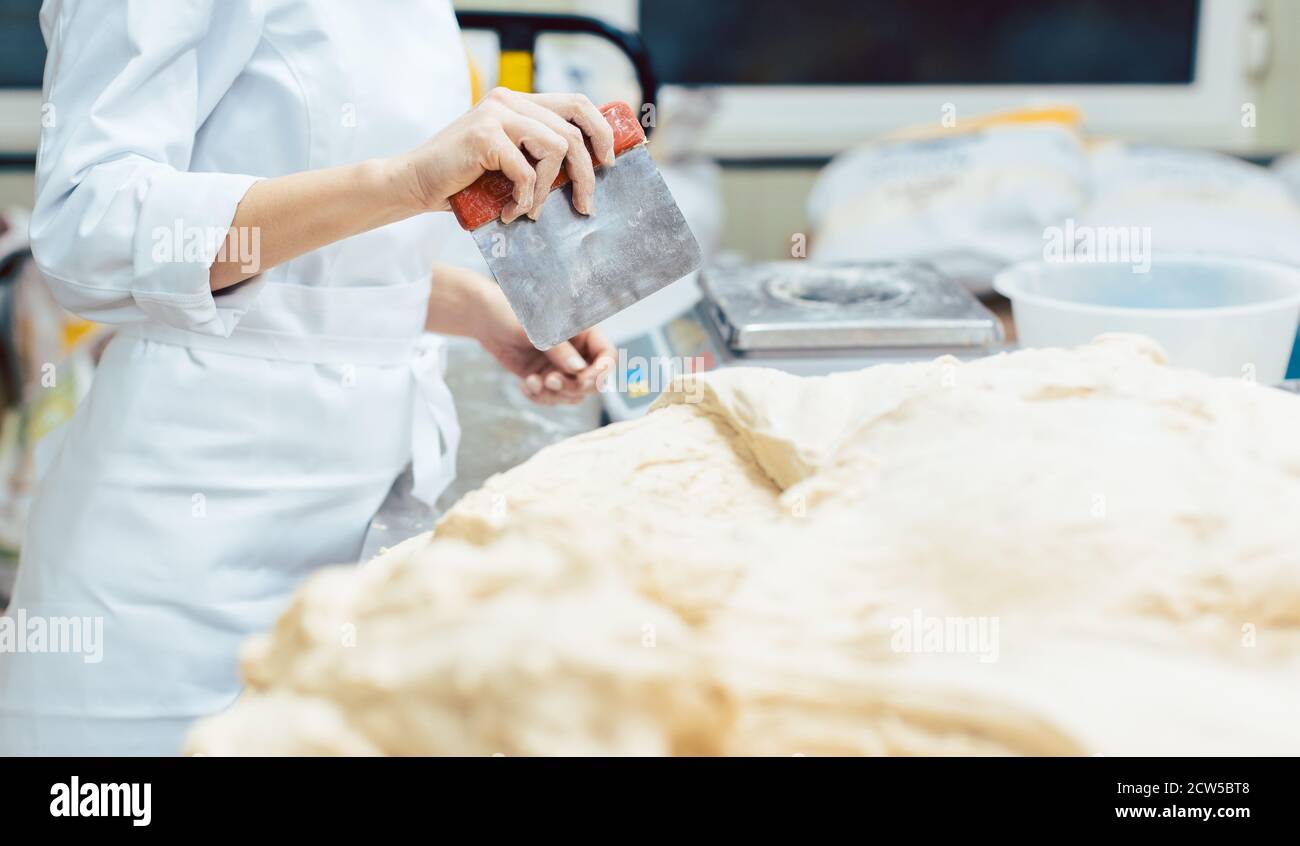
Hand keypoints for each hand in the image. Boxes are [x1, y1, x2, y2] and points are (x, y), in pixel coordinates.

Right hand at [388, 88, 616, 223]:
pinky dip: (523, 198)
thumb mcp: (508, 164)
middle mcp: (509, 101)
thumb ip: (536, 157)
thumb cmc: (463, 182)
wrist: (414, 184)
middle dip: (586, 174)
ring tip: (532, 212)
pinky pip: (526, 170)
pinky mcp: (484, 136)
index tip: (608, 162)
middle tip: (584, 205)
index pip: (576, 103)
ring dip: (549, 189)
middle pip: (573, 131)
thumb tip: (586, 175)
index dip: (601, 131)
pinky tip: (507, 212)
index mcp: (518, 102)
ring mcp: (496, 115)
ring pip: (556, 147)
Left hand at [429, 263, 614, 404]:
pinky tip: (524, 386)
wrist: (486, 317)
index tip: (582, 379)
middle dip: (573, 387)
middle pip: (593, 382)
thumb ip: (559, 348)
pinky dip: (540, 397)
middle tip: (550, 381)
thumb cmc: (513, 312)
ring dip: (554, 395)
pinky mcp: (545, 378)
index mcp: (584, 333)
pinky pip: (552, 398)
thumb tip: (578, 369)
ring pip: (572, 394)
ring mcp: (561, 367)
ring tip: (531, 384)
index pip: (607, 356)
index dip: (601, 371)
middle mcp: (578, 352)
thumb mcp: (537, 328)